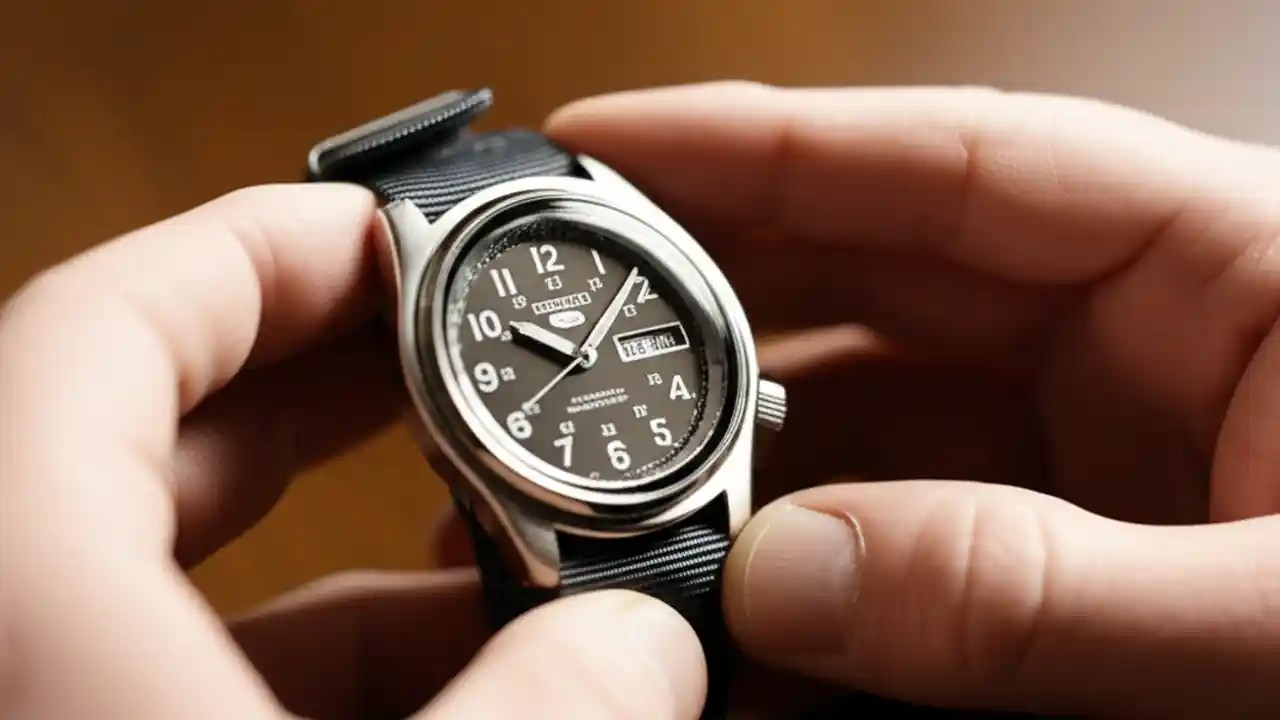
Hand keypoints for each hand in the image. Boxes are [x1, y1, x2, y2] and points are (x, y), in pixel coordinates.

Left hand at [0, 186, 705, 718]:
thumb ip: (542, 707)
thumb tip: (650, 640)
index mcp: (25, 603)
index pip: (104, 331)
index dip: (259, 252)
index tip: (388, 239)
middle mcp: (11, 635)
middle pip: (149, 428)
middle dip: (327, 376)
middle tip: (458, 349)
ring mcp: (46, 690)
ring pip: (183, 565)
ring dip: (360, 538)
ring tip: (514, 538)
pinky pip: (194, 660)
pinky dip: (329, 651)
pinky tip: (460, 661)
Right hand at [537, 82, 1279, 716]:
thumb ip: (1049, 597)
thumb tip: (795, 577)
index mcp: (1227, 274)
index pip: (957, 162)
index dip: (765, 143)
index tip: (605, 142)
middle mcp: (1137, 350)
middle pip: (876, 275)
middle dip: (712, 292)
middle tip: (556, 321)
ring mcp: (1087, 457)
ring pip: (865, 412)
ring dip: (736, 446)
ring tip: (602, 472)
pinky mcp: (1058, 557)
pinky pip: (895, 528)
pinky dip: (800, 561)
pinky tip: (715, 591)